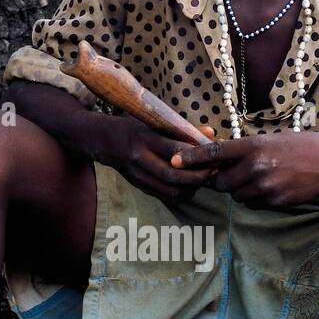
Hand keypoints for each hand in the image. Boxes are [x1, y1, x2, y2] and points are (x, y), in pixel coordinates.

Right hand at [96, 115, 219, 200]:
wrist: (105, 141)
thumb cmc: (135, 128)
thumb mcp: (155, 122)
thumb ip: (183, 129)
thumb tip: (210, 133)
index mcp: (145, 138)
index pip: (175, 150)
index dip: (196, 156)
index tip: (212, 155)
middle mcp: (140, 158)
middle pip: (173, 176)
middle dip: (198, 176)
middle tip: (213, 171)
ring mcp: (138, 175)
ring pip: (171, 190)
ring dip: (192, 187)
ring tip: (203, 178)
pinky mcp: (140, 186)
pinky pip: (165, 196)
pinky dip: (182, 194)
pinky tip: (189, 185)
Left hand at [172, 131, 318, 208]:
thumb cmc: (301, 146)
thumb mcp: (270, 140)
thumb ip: (245, 151)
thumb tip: (220, 162)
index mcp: (254, 146)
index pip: (215, 153)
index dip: (192, 158)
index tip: (174, 161)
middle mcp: (256, 167)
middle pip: (221, 183)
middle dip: (221, 181)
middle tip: (231, 175)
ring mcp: (266, 186)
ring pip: (237, 196)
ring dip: (240, 190)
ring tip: (260, 178)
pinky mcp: (275, 202)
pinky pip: (254, 204)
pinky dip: (257, 198)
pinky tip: (273, 187)